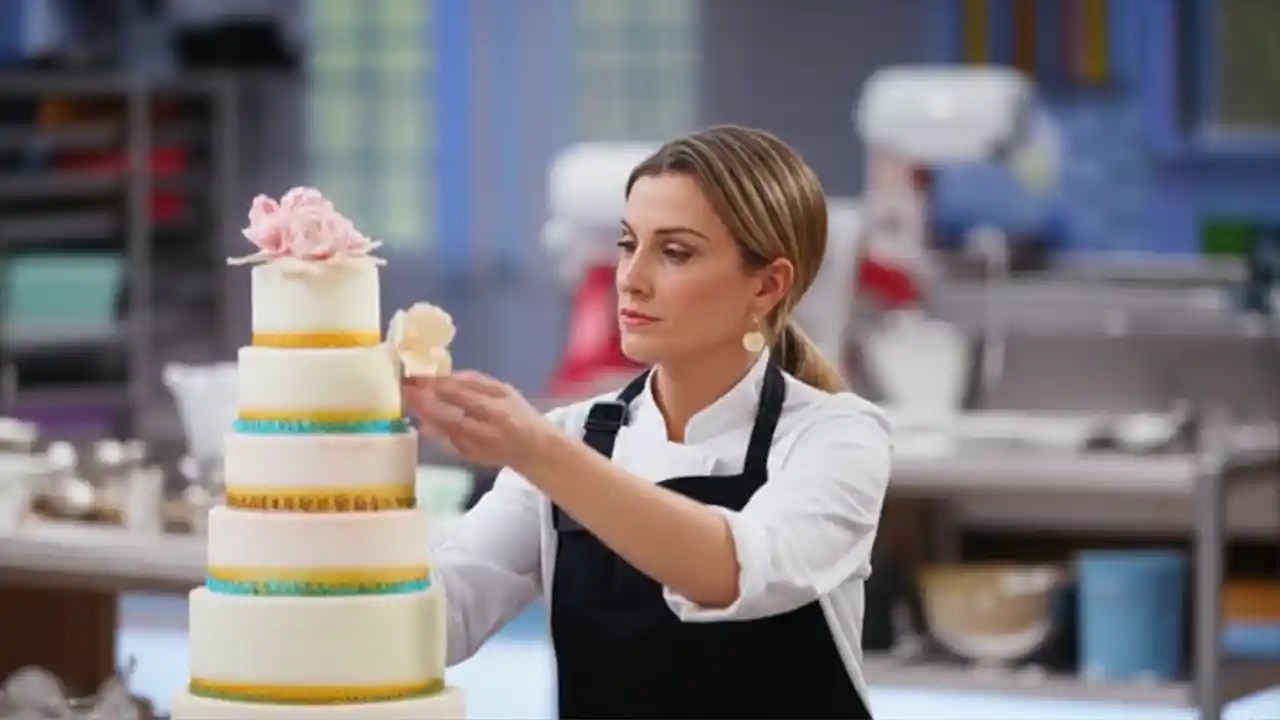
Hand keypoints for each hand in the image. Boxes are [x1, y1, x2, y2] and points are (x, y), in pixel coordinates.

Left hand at [403, 371, 559, 471]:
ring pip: (445, 431)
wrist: (534, 451)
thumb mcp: (506, 391)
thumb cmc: (520, 414)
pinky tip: (422, 420)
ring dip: (425, 416)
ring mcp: (477, 448)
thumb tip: (447, 375)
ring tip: (409, 401)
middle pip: (450, 416)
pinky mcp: (470, 458)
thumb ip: (477, 382)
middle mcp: (486, 431)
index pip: (463, 396)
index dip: (439, 385)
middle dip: (425, 402)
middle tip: (406, 389)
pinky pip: (447, 442)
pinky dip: (433, 431)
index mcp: (498, 411)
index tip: (420, 375)